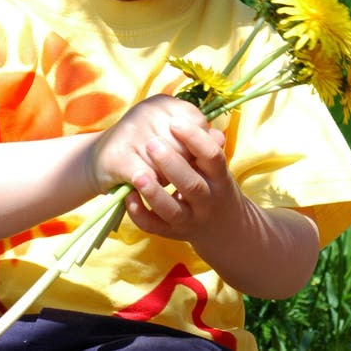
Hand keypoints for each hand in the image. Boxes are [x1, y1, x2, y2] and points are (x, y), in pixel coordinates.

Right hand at [88, 95, 222, 195]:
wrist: (98, 161)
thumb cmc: (143, 151)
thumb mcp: (170, 138)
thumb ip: (197, 138)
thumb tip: (220, 140)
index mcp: (162, 103)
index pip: (196, 122)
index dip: (198, 144)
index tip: (192, 157)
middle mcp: (146, 112)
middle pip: (184, 147)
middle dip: (184, 167)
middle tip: (175, 174)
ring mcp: (131, 133)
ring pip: (167, 166)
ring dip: (166, 180)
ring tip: (158, 180)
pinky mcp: (118, 158)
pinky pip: (147, 178)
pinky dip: (149, 188)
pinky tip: (144, 188)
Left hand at [122, 116, 238, 241]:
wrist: (222, 227)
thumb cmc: (213, 184)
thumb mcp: (216, 167)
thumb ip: (205, 144)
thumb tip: (195, 117)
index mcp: (219, 178)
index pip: (212, 157)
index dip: (195, 139)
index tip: (175, 122)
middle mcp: (207, 200)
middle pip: (192, 184)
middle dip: (172, 164)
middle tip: (151, 142)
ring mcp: (189, 220)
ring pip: (172, 210)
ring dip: (154, 192)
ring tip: (138, 174)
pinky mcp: (171, 233)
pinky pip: (154, 226)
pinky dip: (139, 213)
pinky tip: (128, 195)